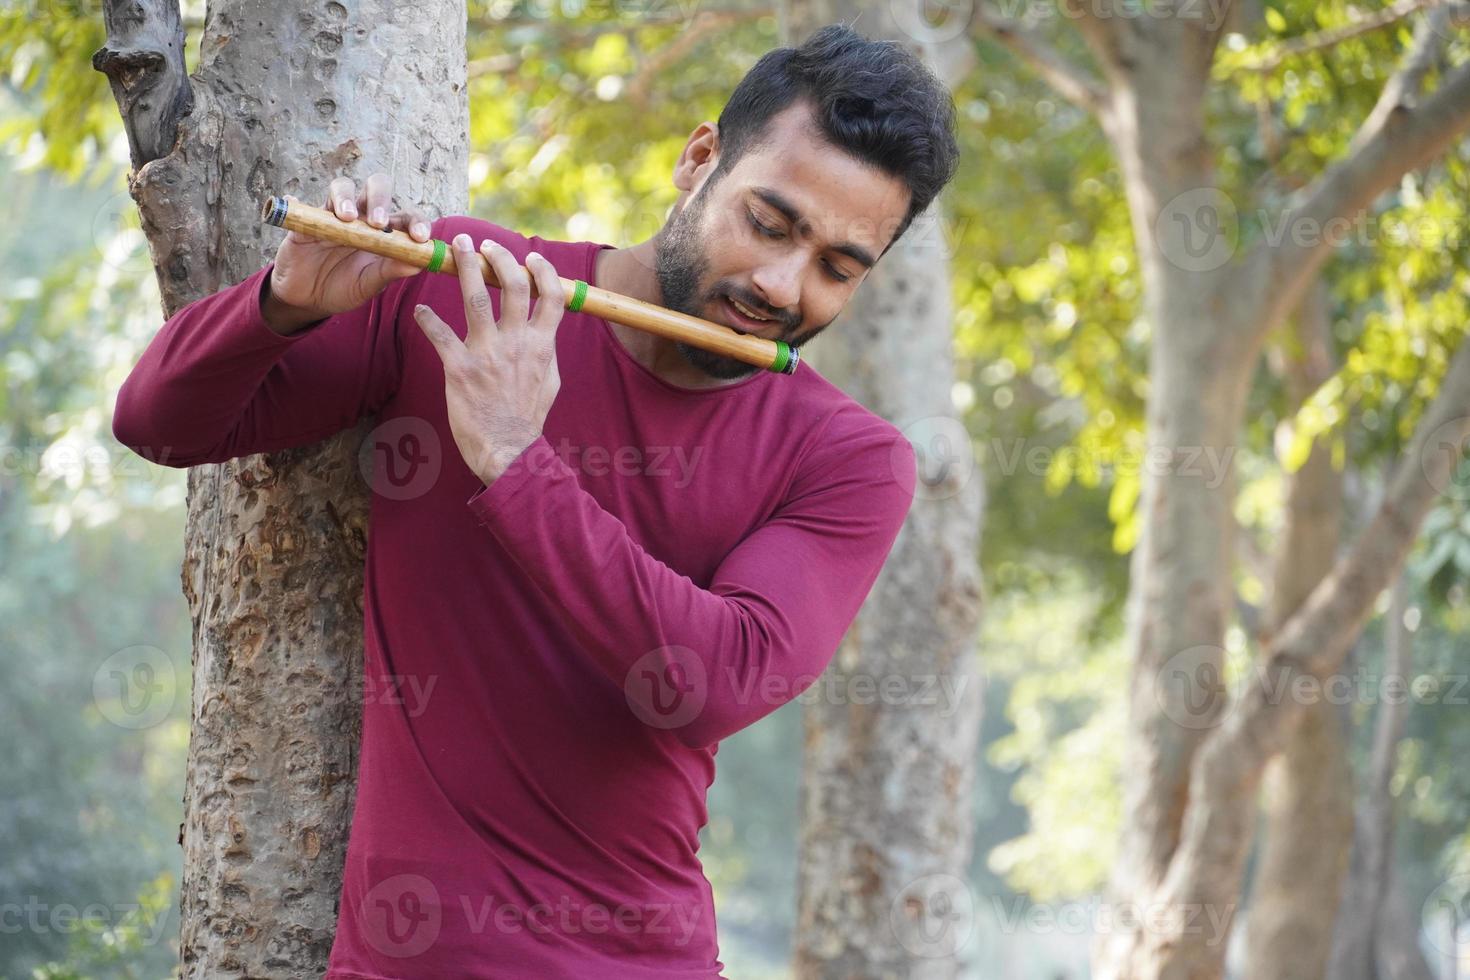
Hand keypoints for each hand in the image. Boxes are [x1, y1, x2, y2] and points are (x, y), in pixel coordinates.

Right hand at [263, 172, 432, 334]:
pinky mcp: (307, 221)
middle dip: (380, 198)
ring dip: (346, 198)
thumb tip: (418, 263)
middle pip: (375, 187)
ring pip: (342, 187)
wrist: (311, 299)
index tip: (419, 236)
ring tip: (347, 218)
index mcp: (383, 231)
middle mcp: (361, 217)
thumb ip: (391, 271)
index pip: (404, 215)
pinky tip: (292, 201)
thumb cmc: (345, 287)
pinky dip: (295, 201)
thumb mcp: (370, 284)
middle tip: (378, 224)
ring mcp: (333, 215)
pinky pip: (299, 205)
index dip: (415, 221)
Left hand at [412, 234, 566, 484]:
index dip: (542, 271)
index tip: (530, 258)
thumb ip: (547, 352)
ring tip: (455, 247)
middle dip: (498, 256)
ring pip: (475, 298)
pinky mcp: (459, 369)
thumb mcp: (550, 382)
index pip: (550, 296)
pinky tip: (419, 311)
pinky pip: (440, 334)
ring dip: (465, 267)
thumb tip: (545, 332)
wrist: (508, 450)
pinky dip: (427, 320)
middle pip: (513, 285)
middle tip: (482, 243)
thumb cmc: (527, 418)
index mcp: (541, 345)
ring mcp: (487, 354)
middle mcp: (516, 343)